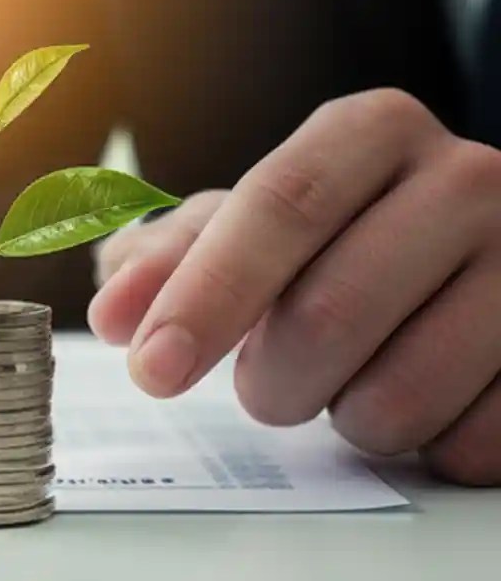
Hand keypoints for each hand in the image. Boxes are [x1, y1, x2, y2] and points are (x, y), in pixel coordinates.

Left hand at [89, 89, 500, 484]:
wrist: (467, 259)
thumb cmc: (334, 242)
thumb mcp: (243, 228)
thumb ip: (168, 262)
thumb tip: (115, 315)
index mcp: (371, 132)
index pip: (279, 208)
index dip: (207, 294)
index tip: (152, 367)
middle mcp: (466, 179)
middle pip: (330, 312)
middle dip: (270, 378)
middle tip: (269, 383)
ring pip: (399, 395)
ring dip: (344, 417)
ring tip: (353, 380)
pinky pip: (468, 444)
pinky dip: (420, 447)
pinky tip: (425, 399)